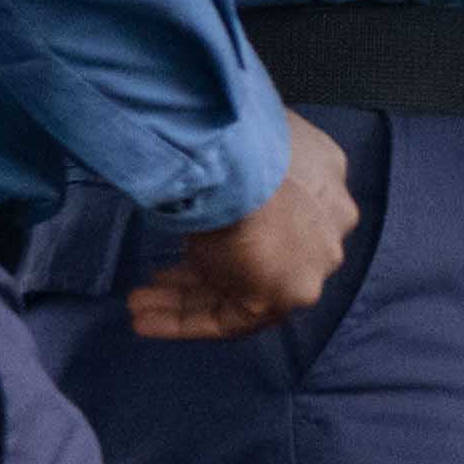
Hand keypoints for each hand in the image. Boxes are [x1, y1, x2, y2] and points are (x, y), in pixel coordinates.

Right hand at [126, 110, 357, 340]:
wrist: (244, 164)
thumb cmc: (234, 143)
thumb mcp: (241, 143)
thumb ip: (237, 165)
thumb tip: (210, 160)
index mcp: (326, 188)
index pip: (276, 222)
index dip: (225, 232)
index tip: (189, 236)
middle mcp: (326, 232)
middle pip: (257, 261)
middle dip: (200, 271)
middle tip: (157, 277)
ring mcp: (310, 266)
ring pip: (240, 290)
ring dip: (183, 299)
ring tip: (137, 305)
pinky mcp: (285, 297)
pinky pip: (232, 317)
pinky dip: (184, 321)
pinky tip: (144, 321)